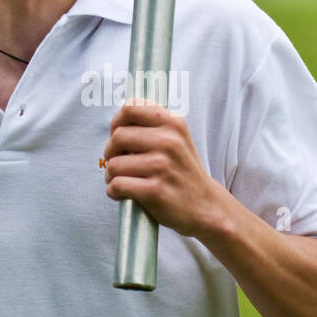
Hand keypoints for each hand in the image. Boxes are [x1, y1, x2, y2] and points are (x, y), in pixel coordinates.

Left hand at [102, 98, 225, 239]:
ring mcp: (162, 166)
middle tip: (117, 164)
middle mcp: (169, 141)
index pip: (130, 108)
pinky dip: (113, 192)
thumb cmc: (183, 173)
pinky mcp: (155, 190)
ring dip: (111, 176)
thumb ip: (153, 126)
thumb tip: (117, 123)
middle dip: (110, 153)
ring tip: (121, 182)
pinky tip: (122, 195)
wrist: (206, 207)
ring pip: (114, 164)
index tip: (118, 138)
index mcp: (173, 123)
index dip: (116, 123)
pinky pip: (117, 185)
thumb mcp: (178, 140)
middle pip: (117, 137)